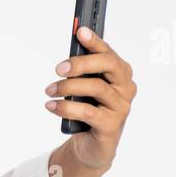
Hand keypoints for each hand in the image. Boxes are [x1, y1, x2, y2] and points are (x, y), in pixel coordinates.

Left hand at [44, 26, 136, 169]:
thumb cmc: (89, 109)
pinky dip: (66, 108)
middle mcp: (126, 87)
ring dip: (68, 87)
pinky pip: (88, 112)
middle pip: (108, 65)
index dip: (95, 41)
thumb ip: (81, 72)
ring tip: (49, 90)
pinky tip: (51, 106)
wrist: (92, 144)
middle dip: (81, 63)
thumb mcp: (83, 88)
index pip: (108, 52)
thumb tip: (66, 58)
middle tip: (59, 68)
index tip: (80, 31)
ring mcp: (121, 107)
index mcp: (121, 73)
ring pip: (96, 88)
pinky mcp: (111, 125)